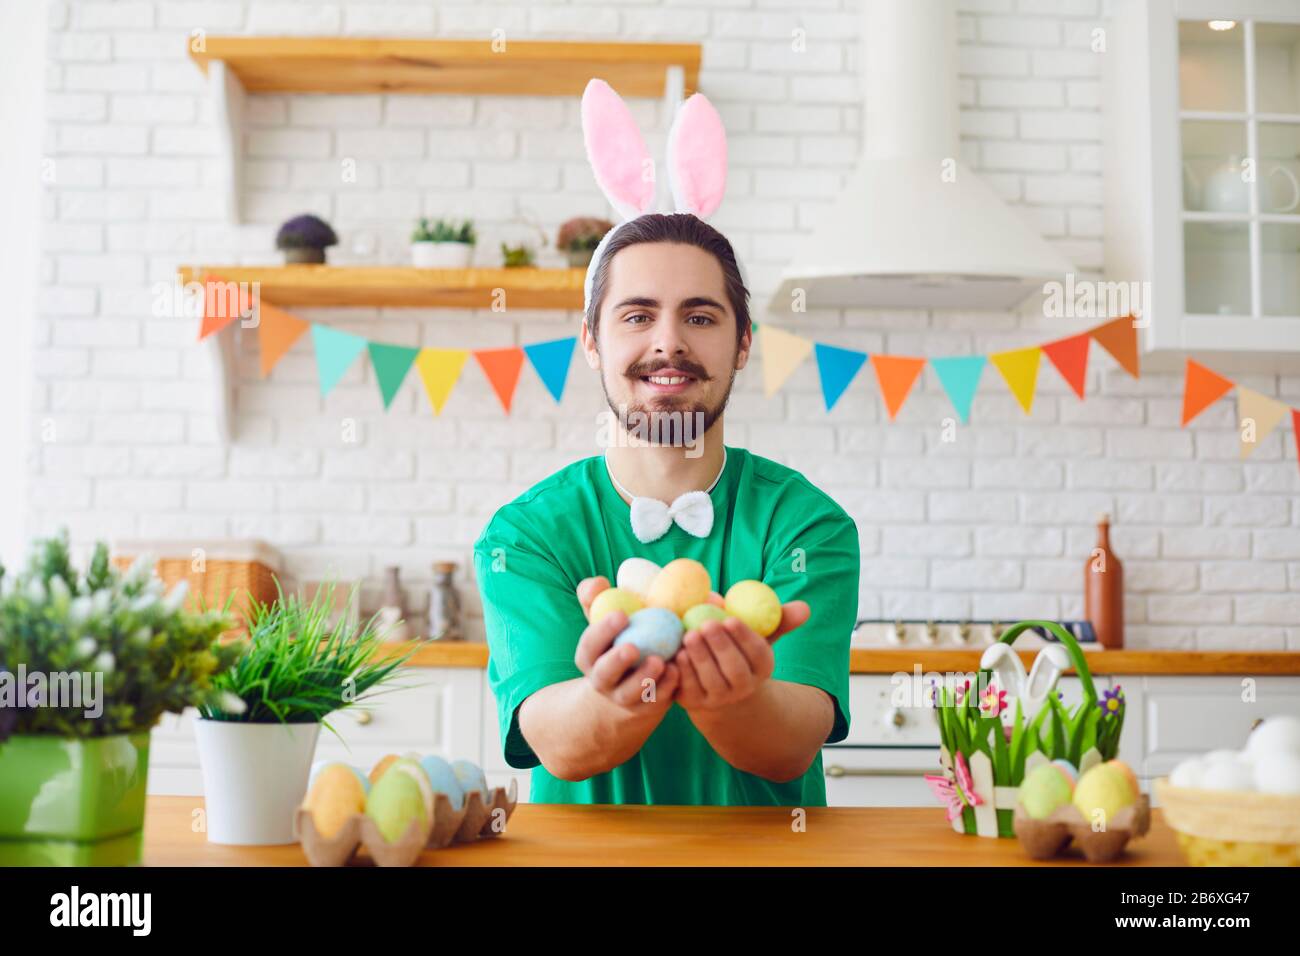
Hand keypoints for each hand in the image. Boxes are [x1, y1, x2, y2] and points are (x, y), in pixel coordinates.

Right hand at [574, 576, 678, 709]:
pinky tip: (677, 670)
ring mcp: (623, 696)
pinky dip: (666, 687)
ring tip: (660, 661)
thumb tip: (598, 582)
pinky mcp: (645, 707)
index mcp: (589, 656)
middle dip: (616, 661)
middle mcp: (602, 679)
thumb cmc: (618, 637)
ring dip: (644, 678)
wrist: (630, 681)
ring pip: (630, 693)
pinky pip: (655, 700)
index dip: (601, 631)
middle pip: (604, 674)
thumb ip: (598, 597)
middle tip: (633, 647)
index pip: (589, 644)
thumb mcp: (606, 618)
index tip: (621, 615)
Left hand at [673, 601, 809, 712]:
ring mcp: (718, 698)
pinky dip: (683, 671)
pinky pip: (688, 688)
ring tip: (689, 635)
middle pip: (734, 668)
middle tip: (706, 624)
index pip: (757, 653)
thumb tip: (804, 608)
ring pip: (710, 680)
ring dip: (700, 658)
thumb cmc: (741, 655)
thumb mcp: (760, 638)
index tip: (730, 619)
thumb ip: (778, 620)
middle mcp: (743, 687)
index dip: (744, 638)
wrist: (721, 694)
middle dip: (720, 646)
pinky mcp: (693, 703)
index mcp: (762, 667)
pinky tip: (678, 653)